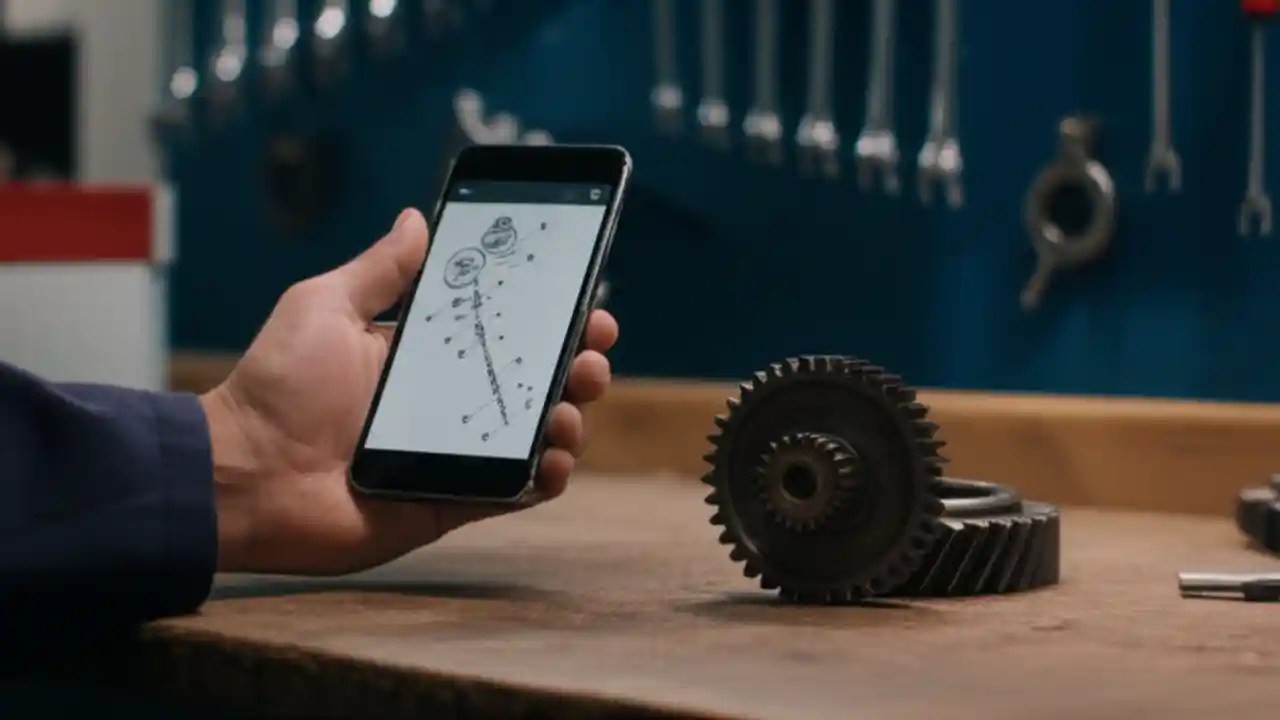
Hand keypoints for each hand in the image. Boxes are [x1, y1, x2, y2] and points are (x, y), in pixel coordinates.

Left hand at [200, 208, 617, 574]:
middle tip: (591, 357)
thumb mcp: (325, 307)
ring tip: (567, 410)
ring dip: (569, 420)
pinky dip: (546, 478)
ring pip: (534, 436)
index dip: (550, 319)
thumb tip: (417, 218)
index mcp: (422, 357)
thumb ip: (378, 270)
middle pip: (533, 382)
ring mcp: (453, 455)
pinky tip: (554, 459)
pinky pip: (514, 492)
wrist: (244, 475)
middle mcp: (446, 404)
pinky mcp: (452, 503)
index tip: (586, 304)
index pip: (503, 333)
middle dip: (576, 366)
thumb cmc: (276, 387)